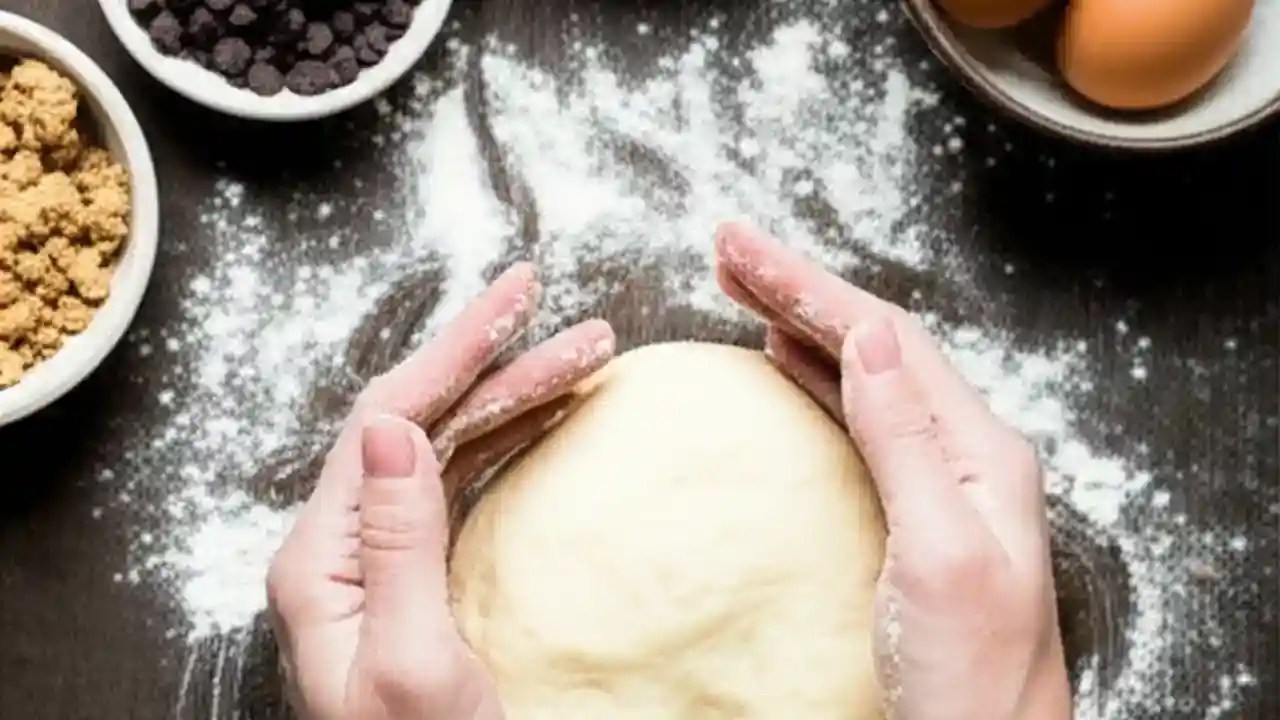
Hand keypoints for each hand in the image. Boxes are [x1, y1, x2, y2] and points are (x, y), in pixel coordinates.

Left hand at [267, 264, 615, 719]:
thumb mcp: (411, 661)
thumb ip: (398, 541)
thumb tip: (389, 422)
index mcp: (323, 559)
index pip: (390, 419)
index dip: (456, 349)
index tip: (519, 299)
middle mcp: (346, 551)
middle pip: (427, 424)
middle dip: (504, 365)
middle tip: (580, 327)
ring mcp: (383, 567)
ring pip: (453, 451)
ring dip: (518, 399)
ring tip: (587, 362)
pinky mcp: (422, 586)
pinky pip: (466, 491)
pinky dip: (513, 446)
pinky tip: (549, 424)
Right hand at [715, 223, 1070, 719]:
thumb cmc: (971, 674)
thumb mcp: (941, 555)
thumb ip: (907, 443)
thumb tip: (871, 336)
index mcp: (981, 450)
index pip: (885, 339)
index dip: (809, 286)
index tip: (741, 249)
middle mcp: (965, 451)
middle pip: (873, 343)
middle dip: (798, 289)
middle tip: (728, 248)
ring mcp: (940, 479)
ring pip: (862, 374)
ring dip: (800, 323)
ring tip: (745, 286)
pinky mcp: (910, 510)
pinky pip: (857, 419)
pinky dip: (812, 377)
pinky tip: (786, 363)